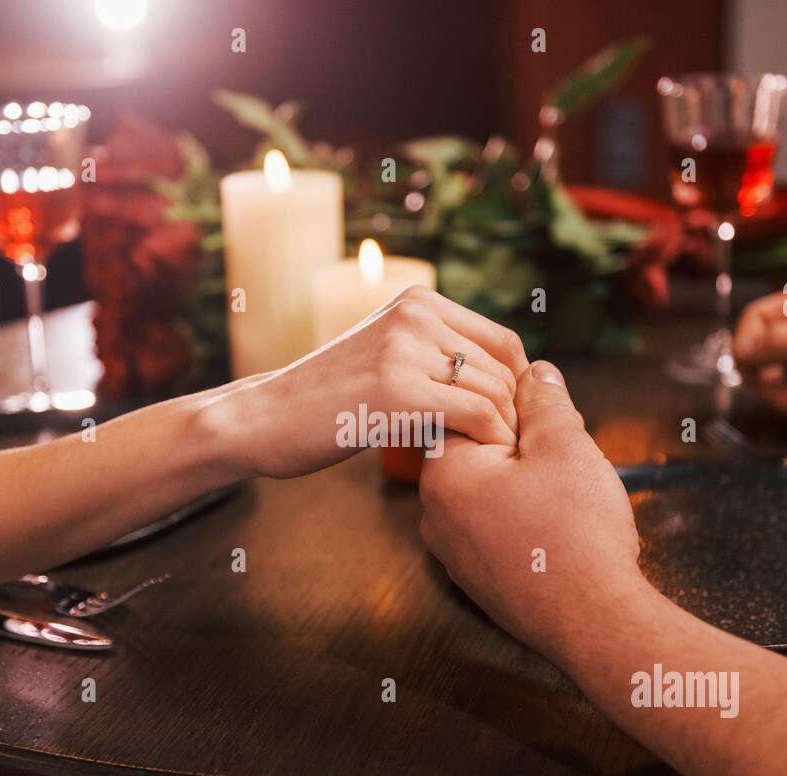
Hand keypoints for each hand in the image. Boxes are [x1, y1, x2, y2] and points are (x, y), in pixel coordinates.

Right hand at [217, 286, 527, 478]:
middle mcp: (417, 313)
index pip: (503, 341)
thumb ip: (433, 354)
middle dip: (517, 414)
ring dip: (506, 432)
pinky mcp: (399, 389)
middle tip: (514, 454)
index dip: (521, 387)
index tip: (515, 425)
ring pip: (495, 391)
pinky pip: (477, 413)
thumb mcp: (385, 356)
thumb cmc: (327, 401)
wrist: (265, 418)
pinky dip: (492, 441)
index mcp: (418, 300)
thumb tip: (507, 382)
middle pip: (504, 368)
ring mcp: (407, 348)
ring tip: (498, 463)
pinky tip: (483, 463)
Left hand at [417, 360, 647, 669]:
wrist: (596, 623)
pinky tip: (561, 531)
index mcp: (444, 473)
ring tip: (567, 499)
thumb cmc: (577, 532)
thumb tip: (534, 373)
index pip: (464, 411)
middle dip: (521, 446)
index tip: (548, 417)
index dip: (513, 404)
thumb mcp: (564, 444)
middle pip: (477, 452)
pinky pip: (498, 531)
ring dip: (526, 484)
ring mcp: (453, 554)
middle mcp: (435, 515)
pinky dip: (526, 521)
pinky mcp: (478, 581)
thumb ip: (544, 400)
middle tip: (564, 460)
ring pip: (490, 493)